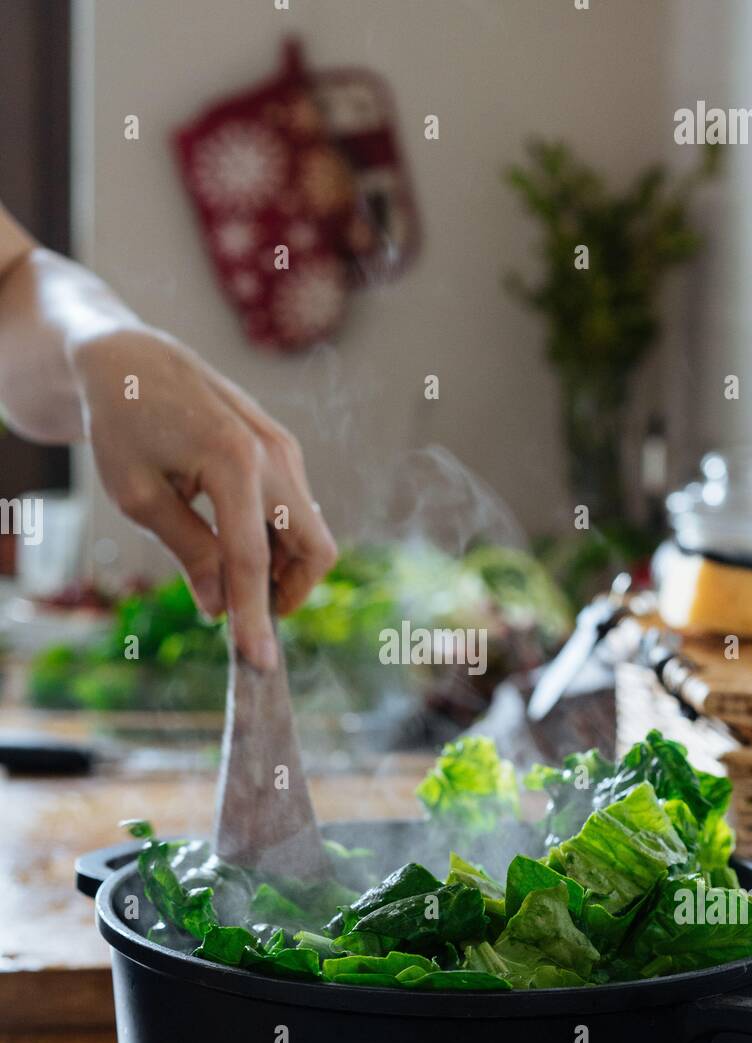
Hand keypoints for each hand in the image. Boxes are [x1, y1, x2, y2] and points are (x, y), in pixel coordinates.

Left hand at [71, 327, 336, 669]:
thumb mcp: (138, 496)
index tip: (258, 662)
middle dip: (289, 592)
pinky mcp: (282, 447)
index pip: (254, 561)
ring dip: (281, 566)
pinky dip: (276, 538)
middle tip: (243, 612)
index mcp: (234, 462)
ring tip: (225, 573)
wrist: (129, 357)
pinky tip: (233, 541)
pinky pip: (297, 508)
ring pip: (310, 530)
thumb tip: (218, 607)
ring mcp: (284, 447)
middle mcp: (273, 453)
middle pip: (314, 548)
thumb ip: (187, 550)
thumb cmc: (122, 423)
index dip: (257, 618)